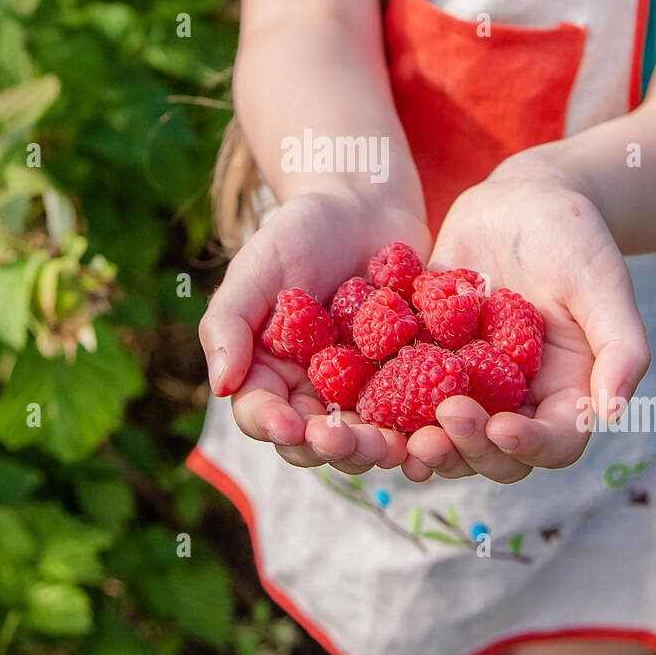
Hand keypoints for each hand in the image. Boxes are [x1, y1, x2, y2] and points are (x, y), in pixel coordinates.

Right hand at [199, 190, 430, 475]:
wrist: (365, 205)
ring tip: (394, 446)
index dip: (272, 425)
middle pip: (317, 439)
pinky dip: (423, 427)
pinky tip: (436, 429)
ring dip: (378, 449)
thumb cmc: (299, 231)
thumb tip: (220, 385)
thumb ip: (229, 322)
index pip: (261, 413)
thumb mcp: (256, 267)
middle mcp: (313, 391)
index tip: (291, 426)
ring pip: (368, 437)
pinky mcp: (409, 379)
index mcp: (269, 372)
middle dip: (331, 447)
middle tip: (346, 440)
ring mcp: (363, 390)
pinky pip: (416, 412)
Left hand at [402, 164, 650, 482]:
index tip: (500, 428)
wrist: (520, 200)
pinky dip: (384, 408)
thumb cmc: (575, 235)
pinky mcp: (427, 363)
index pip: (554, 442)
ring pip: (444, 435)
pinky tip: (357, 407)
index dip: (528, 446)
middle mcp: (515, 401)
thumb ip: (621, 347)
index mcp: (565, 394)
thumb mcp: (603, 284)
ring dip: (422, 445)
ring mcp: (468, 386)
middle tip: (437, 431)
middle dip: (466, 450)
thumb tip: (615, 412)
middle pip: (493, 453)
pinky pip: (403, 394)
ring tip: (398, 438)